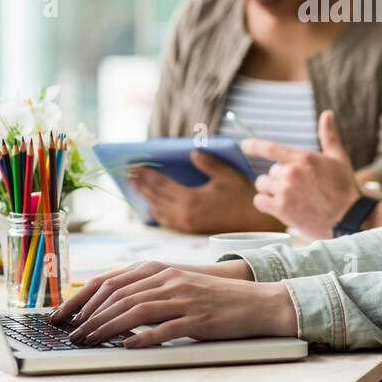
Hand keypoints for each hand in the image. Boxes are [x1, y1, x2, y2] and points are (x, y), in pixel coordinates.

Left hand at [47, 260, 294, 346]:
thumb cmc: (212, 297)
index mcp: (160, 269)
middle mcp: (169, 280)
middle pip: (119, 296)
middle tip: (72, 335)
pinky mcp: (198, 318)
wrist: (255, 301)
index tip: (64, 315)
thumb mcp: (177, 285)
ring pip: (136, 311)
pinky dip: (143, 339)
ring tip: (89, 342)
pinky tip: (127, 347)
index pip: (111, 281)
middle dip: (90, 317)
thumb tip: (109, 305)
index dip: (84, 298)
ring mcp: (184, 298)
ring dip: (108, 328)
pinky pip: (165, 329)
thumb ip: (147, 290)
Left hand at [127, 150, 261, 233]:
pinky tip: (153, 205)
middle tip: (127, 174)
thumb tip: (192, 152)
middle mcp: (184, 214)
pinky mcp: (191, 230)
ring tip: (136, 186)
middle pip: (155, 198)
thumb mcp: (227, 175)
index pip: (160, 185)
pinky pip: (167, 220)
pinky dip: (156, 211)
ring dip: (146, 198)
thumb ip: (208, 163)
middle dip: (140, 185)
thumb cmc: (242, 196)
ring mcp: (186, 224)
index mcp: (191, 199)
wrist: (254, 223)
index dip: (145, 175)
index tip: (133, 166)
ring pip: (158, 211)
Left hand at [244, 110, 361, 238]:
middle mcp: (291, 172)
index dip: (254, 146)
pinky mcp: (281, 209)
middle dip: (280, 179)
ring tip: (289, 198)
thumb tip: (327, 113)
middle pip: (270, 171)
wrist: (348, 219)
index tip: (244, 145)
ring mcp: (285, 191)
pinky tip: (279, 206)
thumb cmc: (344, 188)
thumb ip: (328, 135)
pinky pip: (259, 201)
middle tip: (298, 189)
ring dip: (271, 191)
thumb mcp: (338, 158)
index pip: (270, 147)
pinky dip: (266, 203)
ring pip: (262, 185)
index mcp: (303, 158)